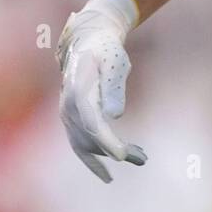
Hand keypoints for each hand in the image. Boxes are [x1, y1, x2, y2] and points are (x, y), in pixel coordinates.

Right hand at [56, 0, 146, 182]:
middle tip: (144, 158)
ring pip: (87, 145)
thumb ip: (114, 88)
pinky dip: (97, 159)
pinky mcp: (72, 121)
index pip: (92, 122)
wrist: (87, 41)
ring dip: (112, 153)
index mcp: (79, 91)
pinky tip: (113, 170)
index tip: (122, 155)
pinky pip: (81, 146)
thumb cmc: (106, 51)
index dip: (106, 141)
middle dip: (116, 150)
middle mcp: (69, 106)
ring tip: (142, 157)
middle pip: (90, 137)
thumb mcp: (116, 63)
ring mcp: (67, 115)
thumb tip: (114, 115)